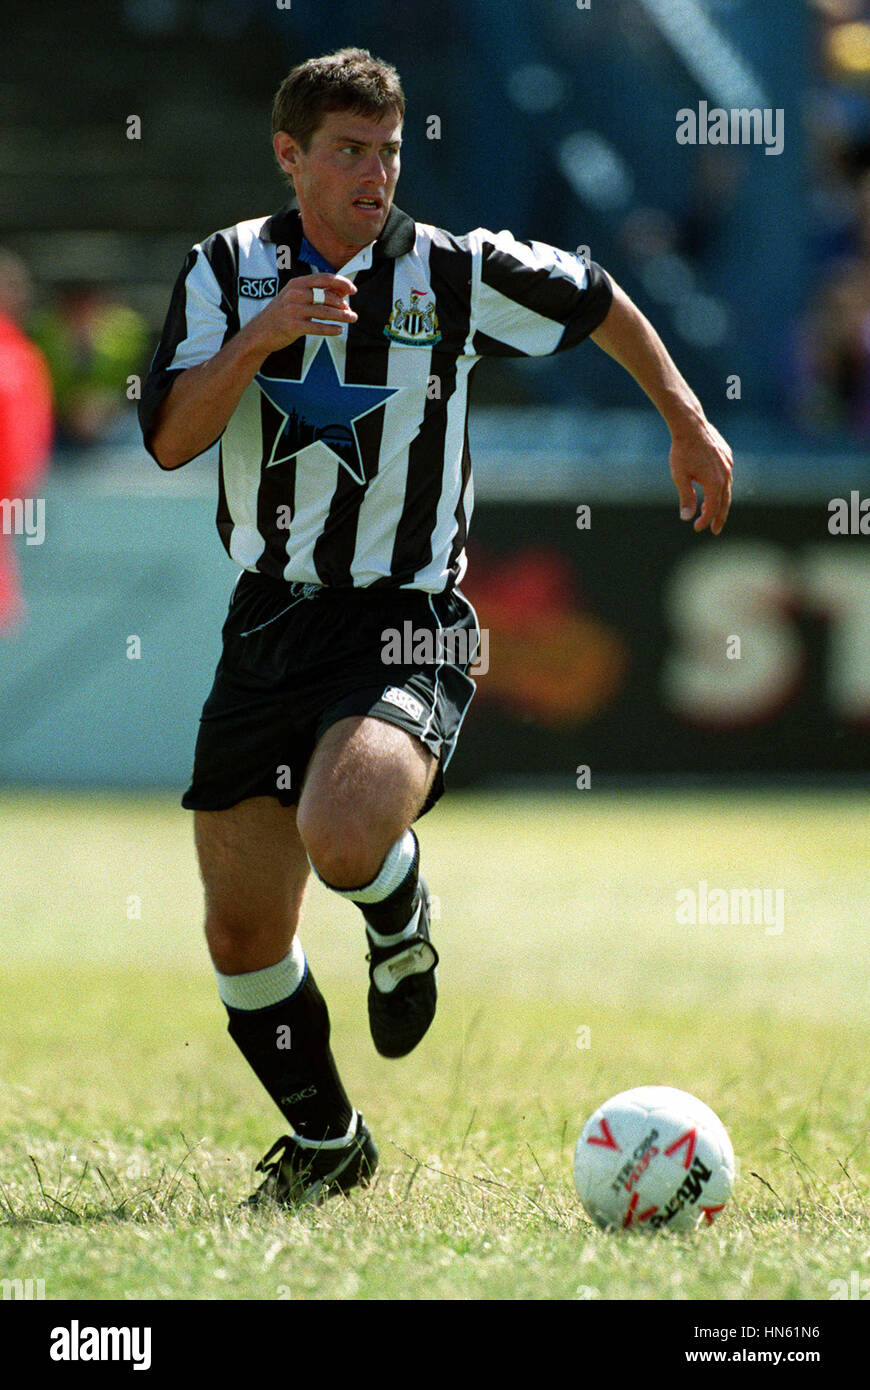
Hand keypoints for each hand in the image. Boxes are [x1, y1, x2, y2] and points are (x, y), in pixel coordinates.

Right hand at [249, 273, 357, 353]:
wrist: (259, 332)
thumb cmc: (282, 314)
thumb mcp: (296, 298)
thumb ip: (317, 294)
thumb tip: (344, 293)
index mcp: (296, 283)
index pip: (324, 278)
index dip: (341, 282)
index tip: (353, 289)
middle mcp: (294, 294)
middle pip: (326, 296)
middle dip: (343, 304)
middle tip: (352, 312)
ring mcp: (293, 310)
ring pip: (324, 311)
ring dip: (341, 316)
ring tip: (352, 319)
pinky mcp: (293, 326)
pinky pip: (317, 327)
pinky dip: (331, 329)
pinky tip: (339, 330)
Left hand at [669, 417, 732, 534]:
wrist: (691, 425)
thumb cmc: (682, 451)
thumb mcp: (680, 477)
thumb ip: (686, 498)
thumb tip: (687, 518)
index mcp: (714, 482)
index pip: (712, 509)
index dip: (705, 521)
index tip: (696, 528)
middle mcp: (725, 475)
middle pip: (724, 502)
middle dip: (719, 518)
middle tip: (715, 530)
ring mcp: (728, 464)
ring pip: (727, 489)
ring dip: (720, 502)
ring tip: (710, 511)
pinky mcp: (727, 456)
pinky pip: (727, 476)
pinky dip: (721, 487)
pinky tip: (713, 489)